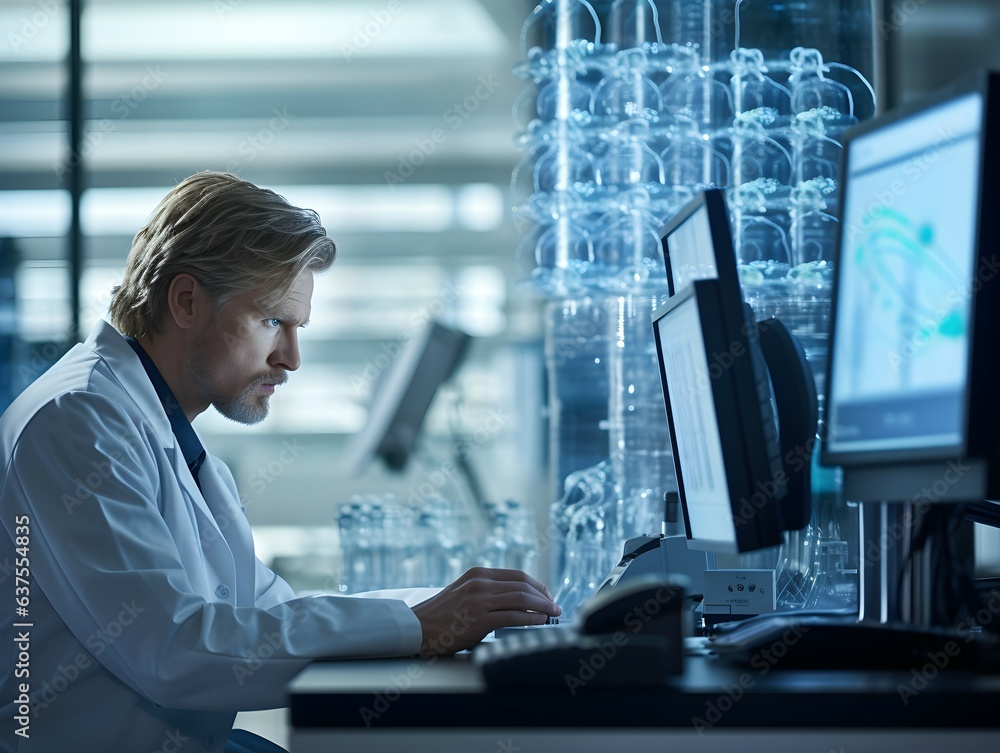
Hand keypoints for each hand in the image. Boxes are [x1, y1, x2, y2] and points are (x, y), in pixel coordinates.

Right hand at [411, 567, 560, 656]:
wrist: (417, 628)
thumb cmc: (440, 615)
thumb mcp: (463, 592)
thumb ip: (485, 591)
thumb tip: (514, 599)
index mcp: (478, 574)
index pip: (516, 575)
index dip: (536, 584)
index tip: (547, 593)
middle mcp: (480, 583)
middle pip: (522, 585)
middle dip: (544, 595)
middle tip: (555, 604)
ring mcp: (480, 600)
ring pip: (521, 598)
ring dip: (542, 606)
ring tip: (553, 613)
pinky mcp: (479, 620)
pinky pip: (513, 616)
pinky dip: (531, 618)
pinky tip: (540, 621)